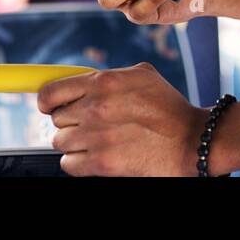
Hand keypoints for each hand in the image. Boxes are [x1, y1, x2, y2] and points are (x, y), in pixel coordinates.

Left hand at [38, 62, 207, 175]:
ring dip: (74, 142)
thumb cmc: (168, 107)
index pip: (51, 92)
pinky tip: (95, 155)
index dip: (48, 101)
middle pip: (56, 119)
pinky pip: (68, 164)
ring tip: (97, 140)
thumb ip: (108, 75)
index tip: (51, 106)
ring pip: (60, 142)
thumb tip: (81, 80)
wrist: (191, 140)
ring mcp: (97, 137)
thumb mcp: (141, 75)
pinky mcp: (102, 164)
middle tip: (90, 124)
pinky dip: (78, 162)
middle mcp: (96, 107)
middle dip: (70, 121)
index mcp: (103, 82)